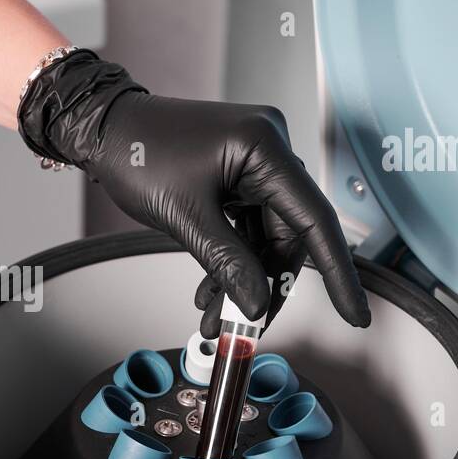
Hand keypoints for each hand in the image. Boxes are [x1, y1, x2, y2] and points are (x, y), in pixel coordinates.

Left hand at [18, 50, 370, 336]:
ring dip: (243, 280)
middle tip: (247, 329)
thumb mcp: (185, 217)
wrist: (103, 129)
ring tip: (216, 320)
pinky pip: (246, 226)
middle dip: (267, 286)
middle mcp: (268, 149)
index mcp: (264, 146)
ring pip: (265, 236)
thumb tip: (257, 303)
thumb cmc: (137, 153)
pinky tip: (211, 292)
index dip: (338, 273)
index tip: (355, 313)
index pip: (315, 219)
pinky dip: (232, 260)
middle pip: (288, 234)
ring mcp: (253, 161)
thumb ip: (228, 262)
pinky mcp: (236, 174)